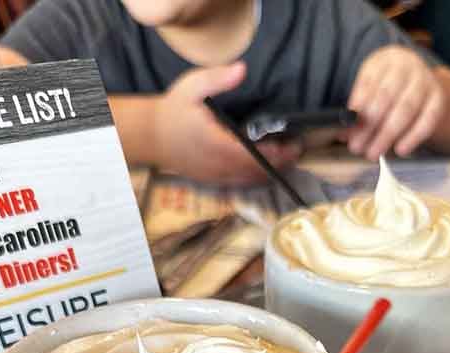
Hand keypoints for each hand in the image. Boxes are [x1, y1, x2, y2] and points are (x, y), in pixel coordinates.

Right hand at [153, 62, 300, 184]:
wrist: (151, 136)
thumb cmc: (173, 110)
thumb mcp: (192, 87)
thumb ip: (217, 79)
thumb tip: (241, 69)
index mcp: (216, 143)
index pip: (253, 154)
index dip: (276, 153)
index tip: (293, 143)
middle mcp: (218, 165)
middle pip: (257, 171)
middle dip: (281, 163)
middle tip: (298, 150)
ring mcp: (215, 176)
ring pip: (250, 181)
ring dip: (272, 172)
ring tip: (289, 159)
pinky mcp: (213, 181)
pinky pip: (240, 184)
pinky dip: (257, 178)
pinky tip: (269, 169)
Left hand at [346, 47, 444, 159]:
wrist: (416, 81)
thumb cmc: (386, 88)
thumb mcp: (368, 89)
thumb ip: (357, 109)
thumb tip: (344, 132)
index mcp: (384, 60)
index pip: (368, 82)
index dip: (357, 107)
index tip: (346, 128)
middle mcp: (407, 66)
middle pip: (387, 97)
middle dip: (369, 126)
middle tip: (356, 147)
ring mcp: (425, 81)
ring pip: (407, 109)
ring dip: (388, 135)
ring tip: (373, 153)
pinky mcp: (438, 99)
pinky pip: (428, 119)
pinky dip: (414, 137)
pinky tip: (400, 149)